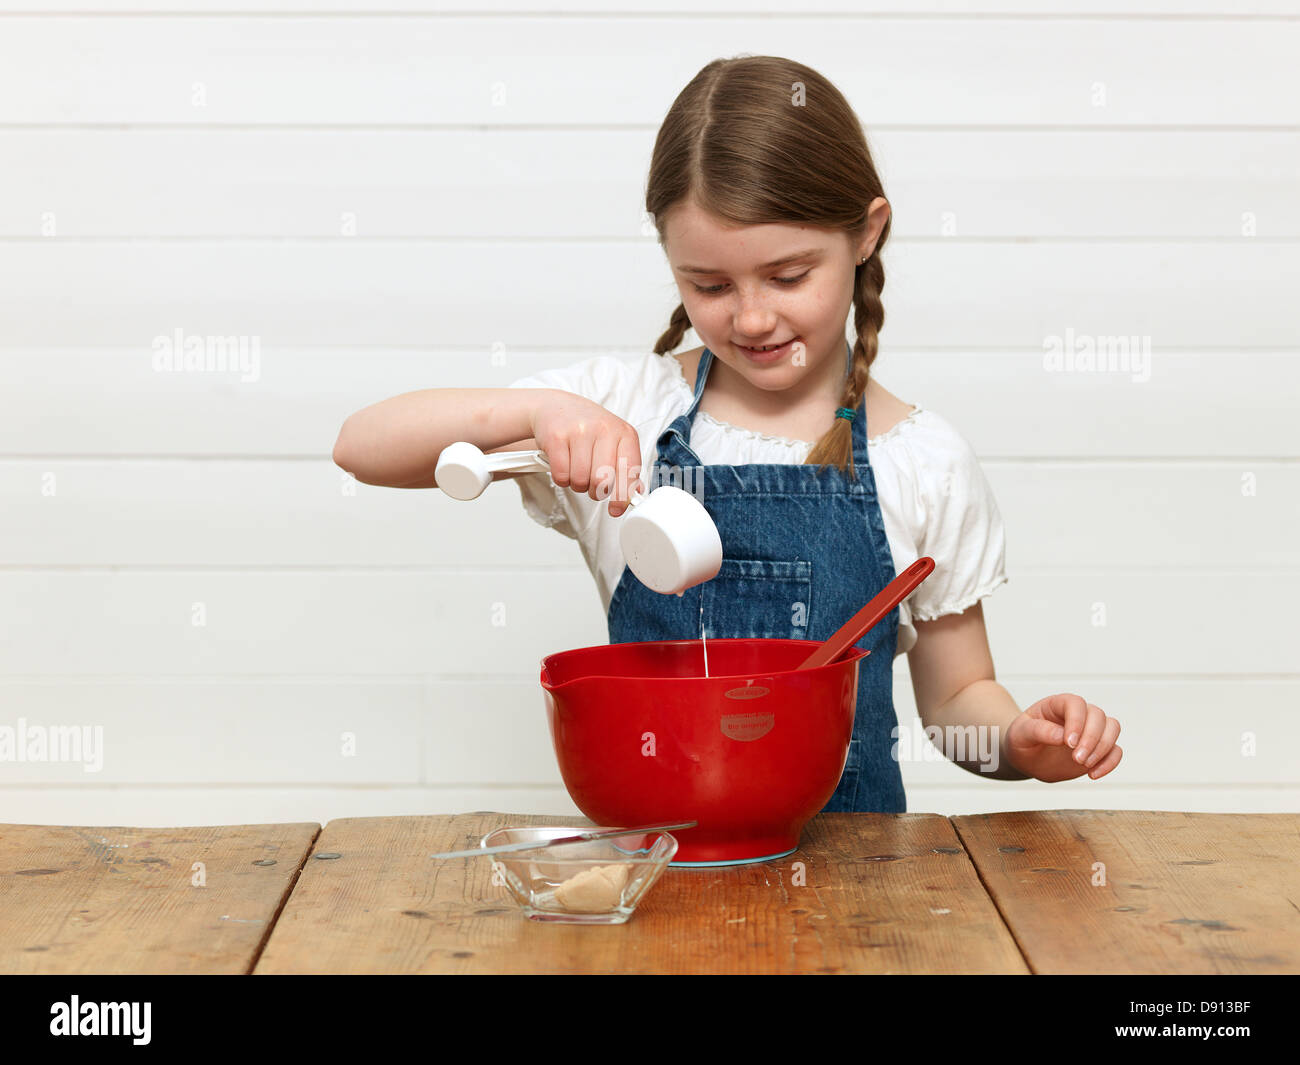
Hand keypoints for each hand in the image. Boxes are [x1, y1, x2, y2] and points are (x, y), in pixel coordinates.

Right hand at [529, 391, 644, 516]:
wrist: (557, 407)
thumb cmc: (588, 428)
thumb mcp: (614, 441)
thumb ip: (625, 467)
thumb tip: (634, 494)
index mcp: (625, 433)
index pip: (630, 471)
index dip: (623, 495)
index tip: (616, 509)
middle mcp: (605, 429)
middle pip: (602, 480)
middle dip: (596, 491)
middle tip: (592, 484)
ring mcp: (580, 431)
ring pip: (581, 480)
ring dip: (577, 484)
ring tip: (577, 470)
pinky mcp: (557, 437)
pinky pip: (561, 475)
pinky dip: (561, 478)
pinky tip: (563, 466)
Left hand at [1004, 694, 1122, 781]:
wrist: (1026, 756)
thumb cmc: (1021, 739)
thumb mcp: (1021, 734)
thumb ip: (1039, 731)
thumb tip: (1062, 736)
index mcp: (1057, 704)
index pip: (1075, 703)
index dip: (1077, 721)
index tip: (1068, 743)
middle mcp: (1078, 714)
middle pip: (1098, 715)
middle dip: (1091, 738)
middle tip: (1076, 758)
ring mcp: (1090, 730)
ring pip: (1112, 728)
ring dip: (1103, 748)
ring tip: (1083, 764)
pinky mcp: (1098, 748)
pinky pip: (1116, 750)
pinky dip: (1110, 762)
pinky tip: (1093, 775)